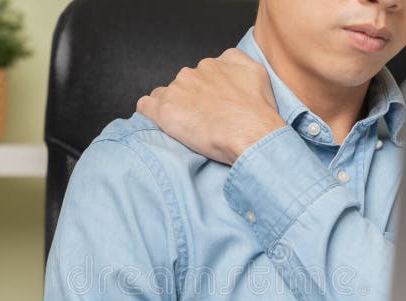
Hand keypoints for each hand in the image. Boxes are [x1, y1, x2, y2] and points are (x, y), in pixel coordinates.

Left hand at [136, 48, 286, 165]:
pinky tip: (164, 125)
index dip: (205, 93)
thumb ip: (238, 63)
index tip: (212, 108)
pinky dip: (151, 114)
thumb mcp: (258, 74)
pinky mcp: (165, 109)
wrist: (251, 134)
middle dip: (190, 101)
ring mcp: (178, 89)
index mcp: (215, 63)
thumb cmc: (259, 113)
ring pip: (165, 95)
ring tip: (189, 128)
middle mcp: (194, 72)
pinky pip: (146, 106)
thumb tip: (227, 65)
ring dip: (174, 109)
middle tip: (203, 122)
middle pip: (183, 85)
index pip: (201, 74)